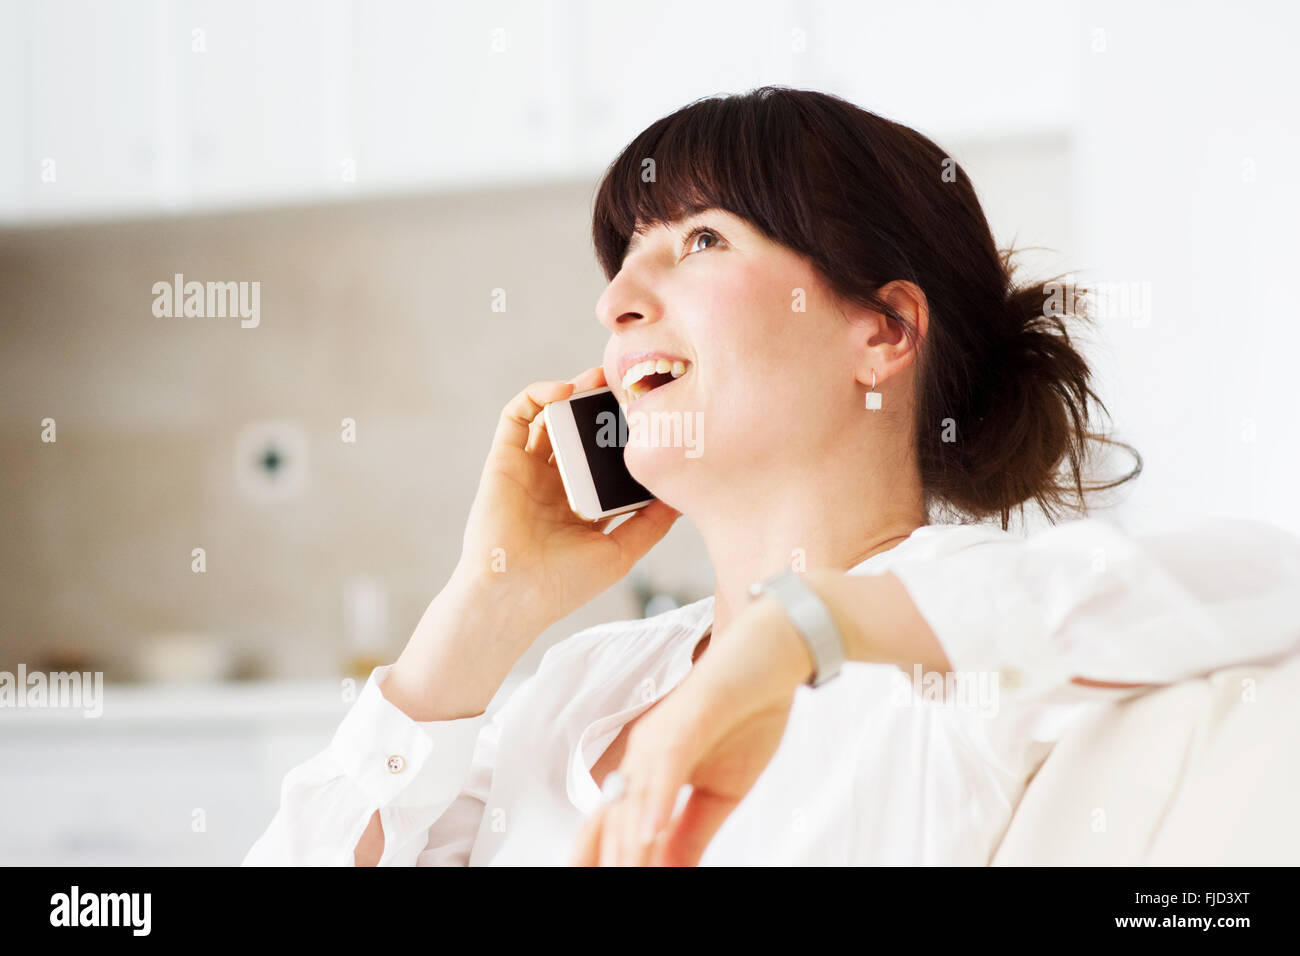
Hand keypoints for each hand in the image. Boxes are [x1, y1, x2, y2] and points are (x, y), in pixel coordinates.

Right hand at [457, 365, 680, 629]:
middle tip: (628, 385)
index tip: (651, 414)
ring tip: (600, 377)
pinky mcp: (503, 459)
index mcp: (581, 501)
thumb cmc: (564, 584)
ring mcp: (528, 468)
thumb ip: (651, 523)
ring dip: (575, 391)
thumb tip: (683, 496)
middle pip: (581, 430)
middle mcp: (555, 481)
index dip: (624, 433)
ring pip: (552, 415)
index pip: (606, 456)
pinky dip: (538, 395)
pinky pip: (517, 415)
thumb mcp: (621, 551)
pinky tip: (564, 391)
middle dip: (603, 405)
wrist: (515, 596)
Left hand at [568, 595, 813, 865]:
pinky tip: (652, 832)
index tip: (618, 885)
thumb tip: (668, 871)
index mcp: (648, 772)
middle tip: (616, 887)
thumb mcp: (722, 793)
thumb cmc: (750, 715)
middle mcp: (642, 754)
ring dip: (630, 844)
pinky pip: (665, 766)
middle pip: (616, 820)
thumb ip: (692, 832)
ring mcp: (659, 736)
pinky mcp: (684, 719)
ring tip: (626, 874)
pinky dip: (657, 800)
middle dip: (615, 860)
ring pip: (634, 798)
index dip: (615, 860)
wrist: (776, 655)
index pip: (620, 828)